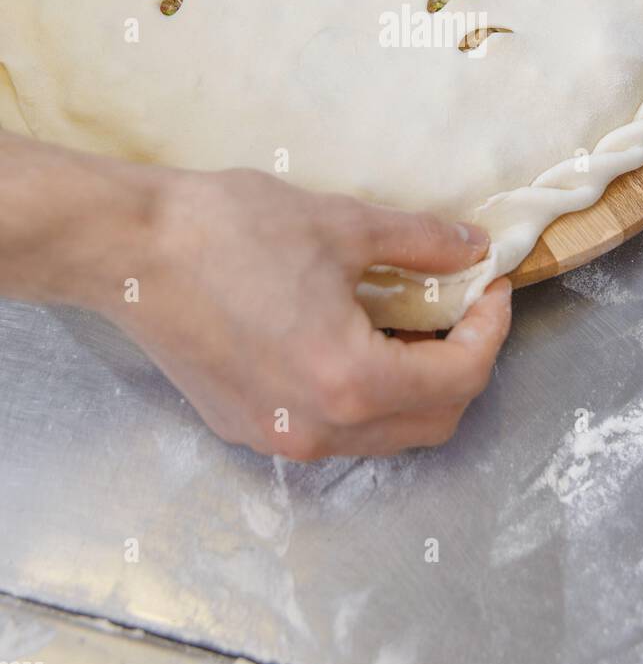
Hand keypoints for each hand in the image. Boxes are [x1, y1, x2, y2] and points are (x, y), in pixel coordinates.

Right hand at [105, 167, 511, 458]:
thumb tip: (473, 248)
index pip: (459, 379)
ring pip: (382, 433)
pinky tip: (354, 339)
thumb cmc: (230, 230)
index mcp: (350, 383)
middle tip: (462, 308)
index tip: (492, 287)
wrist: (128, 247)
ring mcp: (279, 439)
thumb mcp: (343, 224)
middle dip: (462, 365)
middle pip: (431, 422)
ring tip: (413, 322)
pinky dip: (365, 394)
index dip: (491, 331)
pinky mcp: (245, 428)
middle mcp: (319, 431)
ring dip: (415, 385)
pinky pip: (332, 429)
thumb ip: (421, 242)